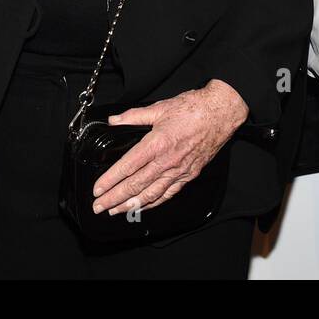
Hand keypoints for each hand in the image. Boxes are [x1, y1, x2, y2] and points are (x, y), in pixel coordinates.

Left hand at [91, 80, 248, 216]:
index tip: (97, 189)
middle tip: (99, 206)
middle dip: (114, 198)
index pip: (127, 167)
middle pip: (135, 185)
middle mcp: (167, 161)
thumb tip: (115, 120)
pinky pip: (168, 193)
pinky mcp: (189, 174)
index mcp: (157, 143)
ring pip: (150, 194)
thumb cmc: (194, 109)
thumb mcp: (160, 108)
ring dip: (130, 204)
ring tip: (115, 211)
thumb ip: (134, 116)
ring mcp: (179, 170)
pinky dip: (154, 203)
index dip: (110, 180)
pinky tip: (143, 206)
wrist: (221, 113)